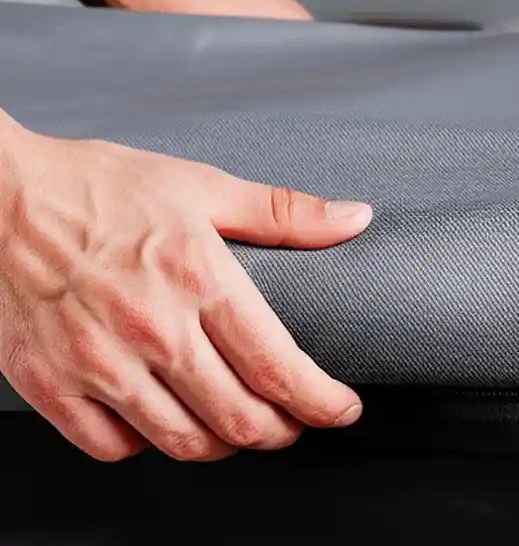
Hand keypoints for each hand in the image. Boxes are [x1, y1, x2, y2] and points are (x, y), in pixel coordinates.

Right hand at [0, 123, 372, 460]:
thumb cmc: (97, 187)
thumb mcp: (201, 187)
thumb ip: (284, 213)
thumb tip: (353, 219)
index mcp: (198, 278)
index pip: (278, 367)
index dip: (321, 402)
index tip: (341, 409)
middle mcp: (151, 329)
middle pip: (238, 418)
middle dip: (281, 431)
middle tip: (294, 422)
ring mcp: (97, 362)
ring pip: (182, 441)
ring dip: (225, 446)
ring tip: (240, 429)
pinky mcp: (50, 383)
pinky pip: (112, 446)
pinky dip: (149, 444)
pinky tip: (166, 420)